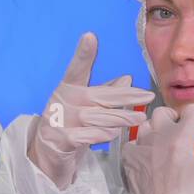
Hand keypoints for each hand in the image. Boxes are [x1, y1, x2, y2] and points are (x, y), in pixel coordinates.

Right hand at [27, 32, 153, 189]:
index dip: (83, 54)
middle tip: (147, 96)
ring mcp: (59, 121)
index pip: (76, 69)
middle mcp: (62, 102)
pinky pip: (85, 136)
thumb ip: (105, 93)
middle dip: (125, 96)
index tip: (90, 36)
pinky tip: (114, 134)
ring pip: (95, 117)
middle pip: (98, 96)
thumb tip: (127, 78)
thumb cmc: (69, 126)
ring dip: (119, 118)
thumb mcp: (86, 107)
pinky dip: (101, 135)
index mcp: (67, 89)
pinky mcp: (60, 140)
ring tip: (138, 119)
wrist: (47, 156)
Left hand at [123, 103, 193, 193]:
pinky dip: (141, 142)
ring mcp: (140, 148)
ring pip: (146, 124)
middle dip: (176, 116)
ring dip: (157, 127)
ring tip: (166, 139)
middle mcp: (156, 138)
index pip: (191, 111)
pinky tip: (149, 152)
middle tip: (184, 128)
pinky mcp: (129, 161)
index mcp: (179, 138)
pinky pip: (132, 141)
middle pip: (164, 112)